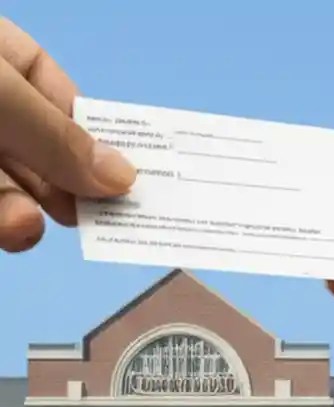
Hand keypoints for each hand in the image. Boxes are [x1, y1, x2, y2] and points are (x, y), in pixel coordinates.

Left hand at [0, 18, 136, 251]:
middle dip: (61, 189)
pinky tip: (13, 228)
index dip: (97, 143)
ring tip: (24, 228)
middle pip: (38, 156)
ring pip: (6, 188)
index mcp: (3, 59)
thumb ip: (53, 136)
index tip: (128, 182)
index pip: (63, 102)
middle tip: (92, 221)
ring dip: (18, 213)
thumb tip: (123, 177)